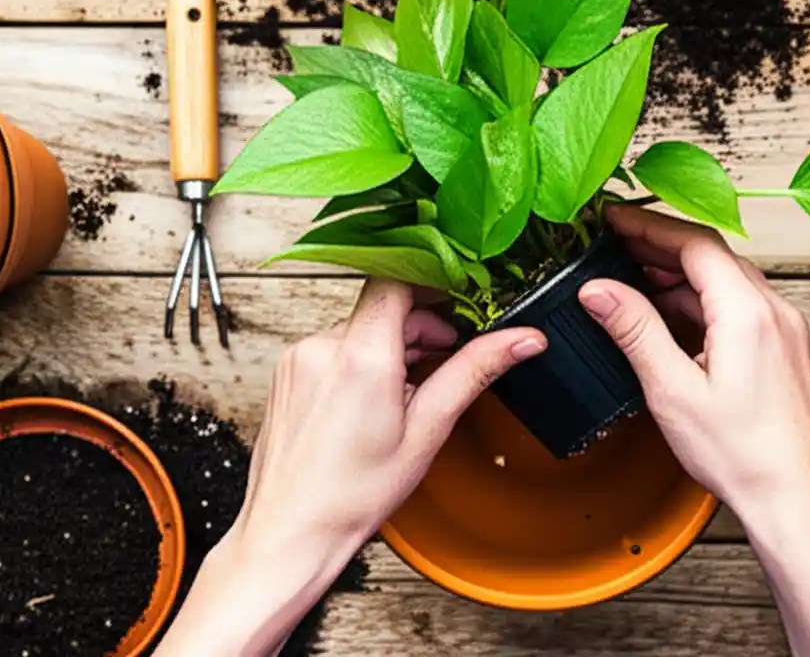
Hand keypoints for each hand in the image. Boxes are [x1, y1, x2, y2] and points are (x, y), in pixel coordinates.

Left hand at [155, 279, 544, 655]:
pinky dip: (362, 361)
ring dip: (392, 348)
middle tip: (445, 366)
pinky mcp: (288, 372)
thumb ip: (475, 371)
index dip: (434, 286)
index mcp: (361, 355)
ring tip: (408, 396)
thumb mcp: (428, 430)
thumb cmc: (352, 494)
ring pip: (360, 327)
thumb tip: (521, 339)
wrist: (292, 531)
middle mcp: (322, 346)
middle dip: (420, 330)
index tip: (458, 307)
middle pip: (383, 306)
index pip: (397, 279)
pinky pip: (334, 347)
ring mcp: (299, 358)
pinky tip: (376, 402)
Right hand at [579, 204, 809, 656]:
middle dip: (660, 247)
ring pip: (725, 281)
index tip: (612, 220)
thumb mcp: (672, 389)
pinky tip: (670, 319)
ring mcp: (783, 330)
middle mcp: (773, 311)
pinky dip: (701, 302)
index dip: (648, 226)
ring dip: (679, 276)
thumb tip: (598, 290)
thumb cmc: (743, 455)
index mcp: (747, 311)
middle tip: (613, 248)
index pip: (694, 243)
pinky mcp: (783, 351)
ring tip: (633, 282)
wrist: (795, 499)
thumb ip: (634, 330)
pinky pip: (738, 307)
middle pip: (712, 256)